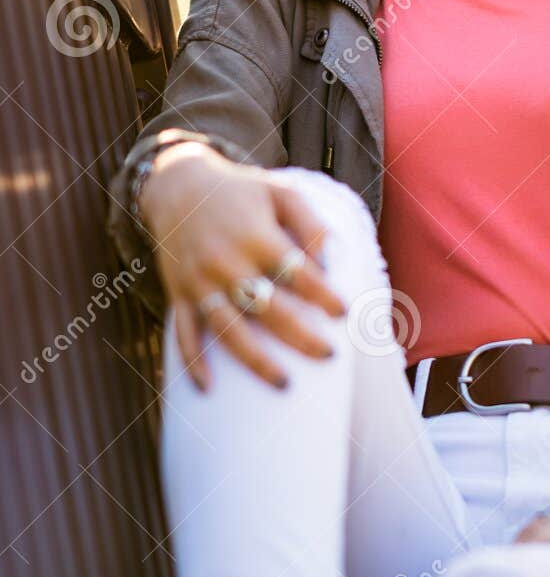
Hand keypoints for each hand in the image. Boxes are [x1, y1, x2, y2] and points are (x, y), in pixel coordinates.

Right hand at [139, 144, 348, 392]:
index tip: (344, 312)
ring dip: (255, 360)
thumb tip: (331, 260)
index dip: (322, 295)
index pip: (296, 272)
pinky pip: (183, 333)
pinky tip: (208, 388)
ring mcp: (199, 282)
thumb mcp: (281, 192)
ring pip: (227, 330)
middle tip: (330, 355)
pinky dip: (192, 361)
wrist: (178, 187)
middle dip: (300, 336)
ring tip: (285, 384)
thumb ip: (311, 223)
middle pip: (267, 308)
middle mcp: (225, 262)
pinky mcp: (179, 294)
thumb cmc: (241, 192)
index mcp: (255, 236)